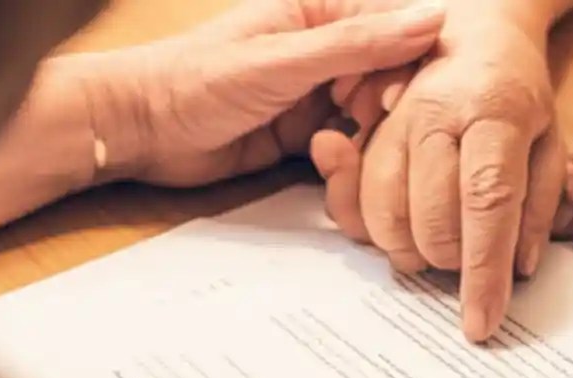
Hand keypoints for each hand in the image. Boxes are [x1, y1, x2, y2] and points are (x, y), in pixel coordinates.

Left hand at [73, 0, 445, 187]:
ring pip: (376, 119)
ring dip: (371, 139)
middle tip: (364, 128)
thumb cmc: (196, 80)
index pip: (395, 28)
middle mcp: (326, 51)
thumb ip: (357, 43)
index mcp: (321, 10)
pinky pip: (350, 150)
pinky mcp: (306, 138)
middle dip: (390, 108)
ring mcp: (317, 96)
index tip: (400, 97)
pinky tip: (330, 166)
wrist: (140, 131)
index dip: (411, 62)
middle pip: (392, 77)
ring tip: (338, 148)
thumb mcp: (283, 60)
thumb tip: (432, 17)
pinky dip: (350, 163)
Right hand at [310, 6, 564, 342]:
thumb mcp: (549, 138)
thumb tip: (518, 269)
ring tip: (439, 246)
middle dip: (449, 262)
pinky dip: (377, 231)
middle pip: (430, 216)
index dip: (482, 271)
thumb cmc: (515, 88)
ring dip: (410, 250)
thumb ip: (539, 205)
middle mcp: (434, 113)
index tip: (481, 321)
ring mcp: (392, 123)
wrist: (468, 28)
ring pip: (384, 214)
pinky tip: (404, 229)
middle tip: (469, 263)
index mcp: (493, 109)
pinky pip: (355, 201)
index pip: (487, 202)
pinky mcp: (364, 135)